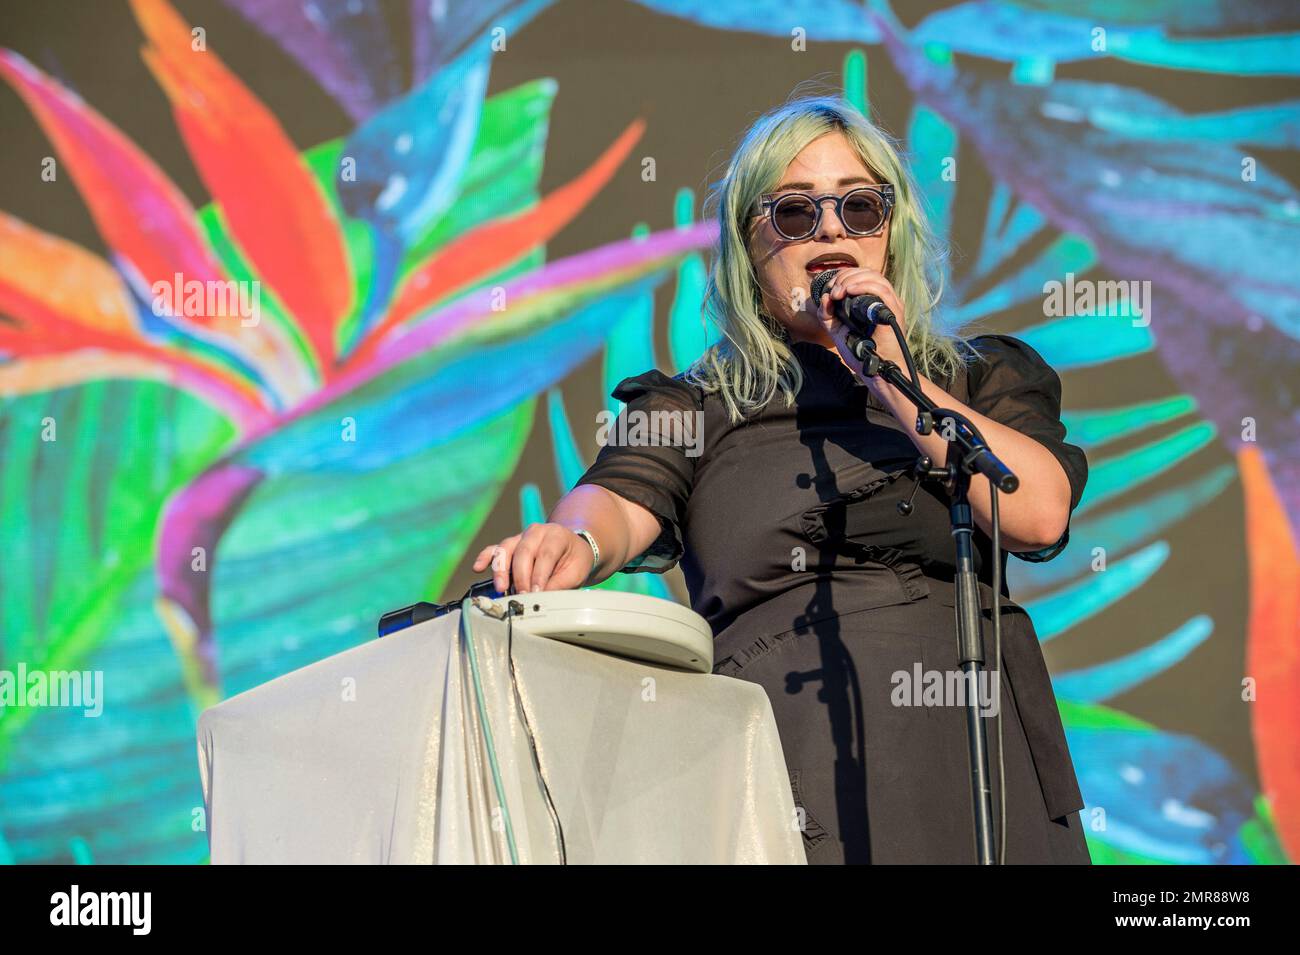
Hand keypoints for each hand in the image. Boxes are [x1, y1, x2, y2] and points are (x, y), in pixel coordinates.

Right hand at [471, 522, 595, 592]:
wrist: (571, 548)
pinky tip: (478, 567)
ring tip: (501, 587)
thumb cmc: (574, 560)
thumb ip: (560, 583)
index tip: (536, 592)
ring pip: (506, 549)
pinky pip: (494, 549)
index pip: (546, 554)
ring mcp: (520, 537)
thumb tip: (542, 598)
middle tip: (522, 595)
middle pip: (523, 551)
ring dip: (501, 569)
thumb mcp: (576, 572)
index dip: (539, 574)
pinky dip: (485, 557)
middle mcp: (536, 532)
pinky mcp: (510, 545)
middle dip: (521, 576)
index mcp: (556, 535)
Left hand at [815, 266, 908, 383]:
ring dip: (853, 280)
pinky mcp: (893, 312)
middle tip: (833, 290)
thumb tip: (824, 296)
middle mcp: (883, 300)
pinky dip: (864, 286)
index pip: (862, 275)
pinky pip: (882, 291)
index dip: (844, 276)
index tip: (830, 288)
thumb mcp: (836, 329)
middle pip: (868, 273)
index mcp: (873, 300)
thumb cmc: (859, 351)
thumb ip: (827, 314)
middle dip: (846, 277)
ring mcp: (890, 305)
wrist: (873, 369)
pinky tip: (849, 291)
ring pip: (875, 278)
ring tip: (839, 291)